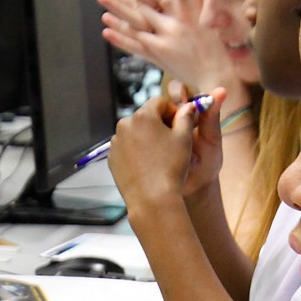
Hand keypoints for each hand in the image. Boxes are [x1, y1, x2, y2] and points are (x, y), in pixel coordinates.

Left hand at [99, 0, 231, 90]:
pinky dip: (119, 33)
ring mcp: (169, 34)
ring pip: (138, 14)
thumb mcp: (212, 16)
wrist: (219, 74)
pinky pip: (135, 40)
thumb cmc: (215, 44)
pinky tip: (105, 23)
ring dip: (118, 3)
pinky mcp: (160, 52)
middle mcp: (182, 16)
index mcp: (196, 4)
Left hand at [109, 88, 227, 211]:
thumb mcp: (184, 138)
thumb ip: (186, 116)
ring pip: (135, 133)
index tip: (179, 124)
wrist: (152, 198)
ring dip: (146, 138)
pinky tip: (148, 165)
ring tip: (159, 156)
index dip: (172, 111)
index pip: (159, 102)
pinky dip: (136, 152)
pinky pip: (126, 148)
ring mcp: (116, 142)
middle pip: (145, 117)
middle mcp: (124, 125)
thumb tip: (188, 106)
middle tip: (171, 142)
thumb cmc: (170, 167)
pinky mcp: (112, 158)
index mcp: (142, 115)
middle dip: (158, 124)